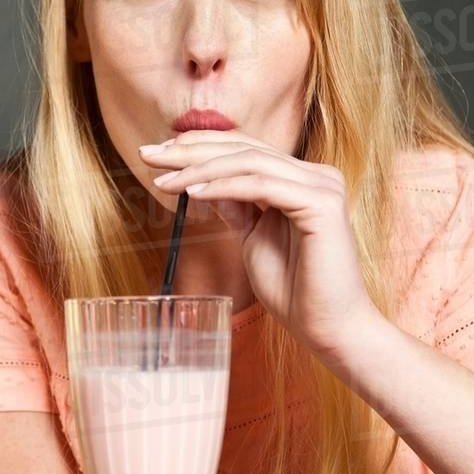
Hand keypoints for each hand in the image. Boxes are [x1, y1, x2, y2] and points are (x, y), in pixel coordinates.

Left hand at [143, 129, 384, 359]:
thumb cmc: (294, 291)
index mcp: (302, 180)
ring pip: (249, 163)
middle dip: (190, 150)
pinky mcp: (322, 204)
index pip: (245, 149)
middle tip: (148, 155)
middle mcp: (316, 175)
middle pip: (244, 149)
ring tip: (164, 181)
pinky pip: (261, 186)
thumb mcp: (253, 239)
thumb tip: (203, 183)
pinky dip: (223, 187)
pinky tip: (192, 192)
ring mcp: (323, 186)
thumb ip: (237, 208)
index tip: (156, 154)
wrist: (325, 327)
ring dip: (200, 168)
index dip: (198, 147)